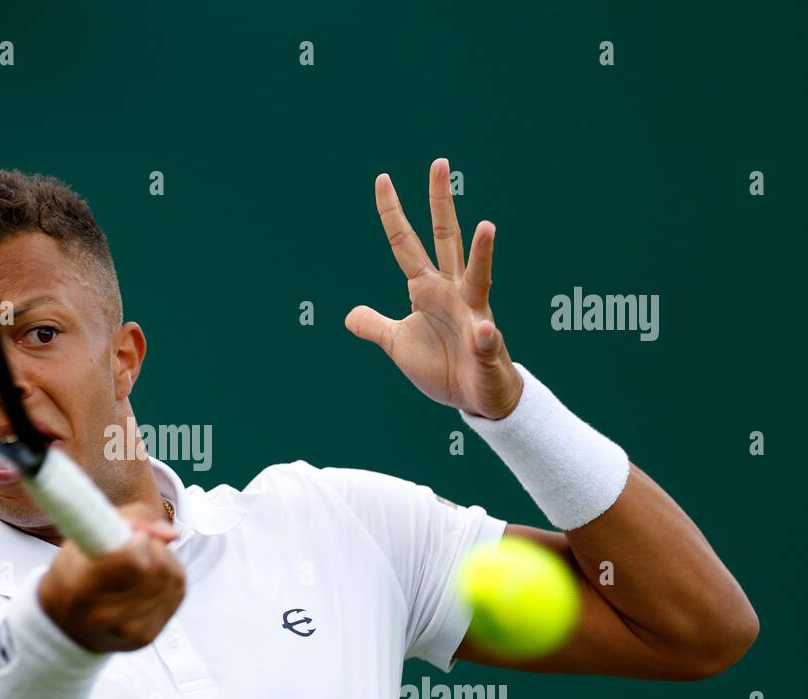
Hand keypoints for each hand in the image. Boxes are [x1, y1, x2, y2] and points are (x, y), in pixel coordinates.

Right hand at [37, 501, 184, 652]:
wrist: (68, 626)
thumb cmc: (73, 575)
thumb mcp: (82, 537)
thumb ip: (130, 519)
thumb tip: (171, 534)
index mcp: (82, 588)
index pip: (132, 559)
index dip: (138, 540)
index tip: (131, 536)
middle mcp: (107, 616)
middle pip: (158, 566)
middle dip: (153, 546)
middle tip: (134, 547)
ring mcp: (131, 630)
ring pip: (173, 576)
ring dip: (163, 560)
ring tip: (140, 563)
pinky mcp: (149, 635)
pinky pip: (177, 591)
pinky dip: (169, 577)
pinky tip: (149, 579)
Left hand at [345, 158, 522, 419]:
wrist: (476, 397)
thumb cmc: (442, 366)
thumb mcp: (398, 344)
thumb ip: (376, 326)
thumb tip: (348, 315)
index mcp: (426, 290)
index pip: (405, 245)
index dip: (393, 215)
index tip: (383, 179)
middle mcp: (452, 293)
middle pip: (445, 240)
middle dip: (441, 204)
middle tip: (438, 163)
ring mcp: (473, 316)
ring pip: (478, 278)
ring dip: (482, 254)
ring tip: (487, 227)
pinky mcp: (487, 348)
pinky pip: (486, 340)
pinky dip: (485, 337)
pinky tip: (484, 332)